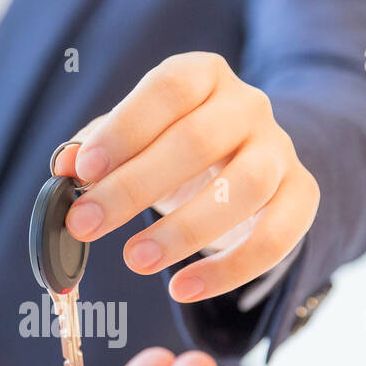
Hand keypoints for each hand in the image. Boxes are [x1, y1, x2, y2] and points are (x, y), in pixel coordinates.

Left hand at [53, 52, 318, 303]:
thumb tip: (63, 166)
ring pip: (244, 188)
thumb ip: (97, 149)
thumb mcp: (134, 141)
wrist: (246, 168)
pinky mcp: (301, 196)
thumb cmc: (174, 151)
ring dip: (183, 230)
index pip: (168, 90)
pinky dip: (228, 269)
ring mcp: (280, 150)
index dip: (125, 129)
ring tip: (134, 260)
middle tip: (85, 225)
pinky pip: (275, 237)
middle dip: (133, 187)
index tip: (82, 171)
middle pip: (197, 141)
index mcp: (204, 76)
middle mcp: (248, 106)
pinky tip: (183, 289)